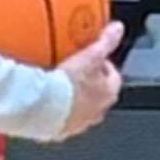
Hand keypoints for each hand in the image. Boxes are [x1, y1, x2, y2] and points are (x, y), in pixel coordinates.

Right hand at [54, 22, 124, 137]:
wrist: (42, 108)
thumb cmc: (68, 87)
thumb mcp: (90, 56)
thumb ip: (105, 42)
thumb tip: (117, 29)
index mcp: (109, 94)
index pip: (113, 77)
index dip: (103, 65)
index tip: (92, 59)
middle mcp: (97, 112)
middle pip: (97, 94)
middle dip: (88, 84)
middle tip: (74, 73)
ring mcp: (78, 124)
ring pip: (80, 109)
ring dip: (73, 99)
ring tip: (58, 88)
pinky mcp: (59, 131)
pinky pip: (60, 119)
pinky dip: (56, 112)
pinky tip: (46, 103)